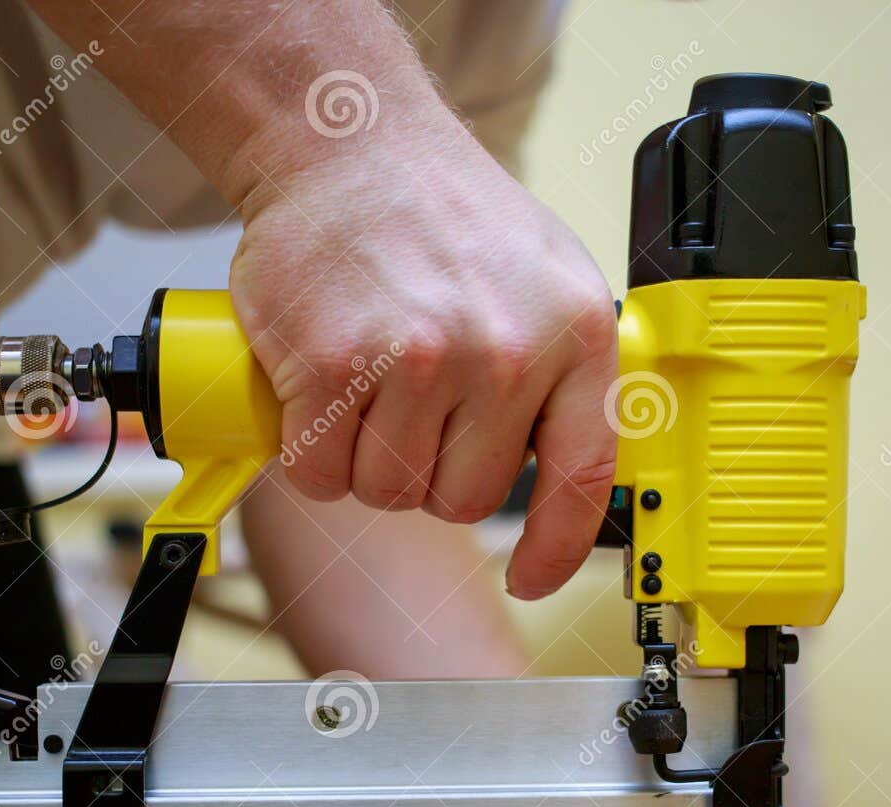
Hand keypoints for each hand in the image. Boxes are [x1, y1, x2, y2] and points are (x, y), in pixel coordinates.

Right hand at [228, 116, 618, 599]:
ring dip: (365, 462)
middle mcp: (505, 352)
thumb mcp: (547, 278)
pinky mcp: (334, 364)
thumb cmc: (441, 213)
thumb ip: (567, 370)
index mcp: (573, 334)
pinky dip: (308, 449)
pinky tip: (318, 391)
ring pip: (387, 492)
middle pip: (463, 500)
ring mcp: (418, 359)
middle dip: (429, 474)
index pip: (581, 480)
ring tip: (365, 387)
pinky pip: (321, 470)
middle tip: (410, 410)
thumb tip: (572, 466)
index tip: (531, 577)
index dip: (556, 549)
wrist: (348, 144)